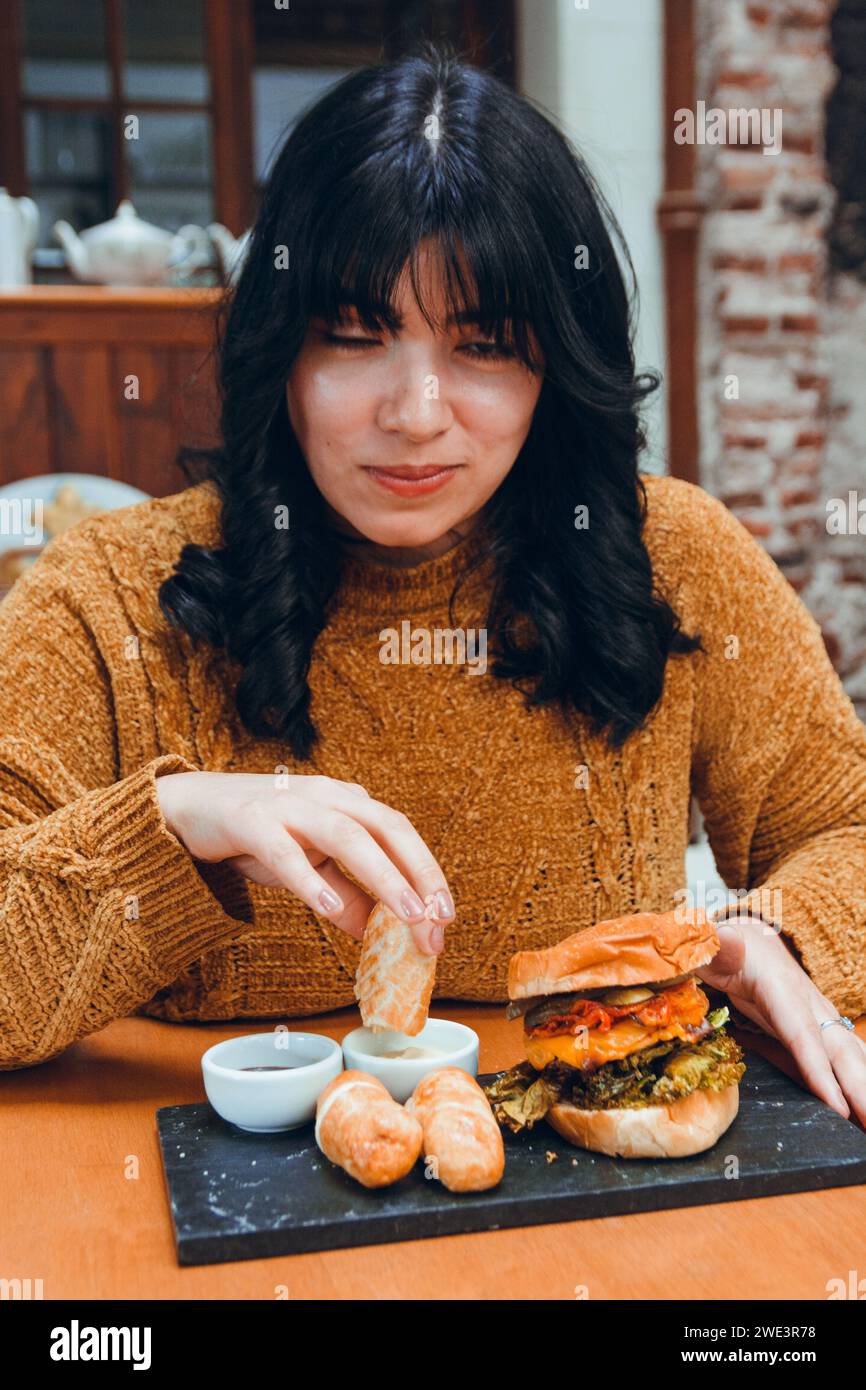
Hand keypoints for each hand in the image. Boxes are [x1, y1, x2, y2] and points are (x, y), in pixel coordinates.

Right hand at [155, 771, 452, 953]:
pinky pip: (284, 851)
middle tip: (437, 921)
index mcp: (346, 803)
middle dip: (418, 874)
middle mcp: (325, 796)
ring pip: (346, 835)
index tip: (446, 917)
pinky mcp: (249, 820)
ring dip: (382, 874)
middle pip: (386, 828)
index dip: (427, 872)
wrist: (187, 806)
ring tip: (407, 914)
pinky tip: (328, 907)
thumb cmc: (256, 834)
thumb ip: (344, 894)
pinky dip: (310, 879)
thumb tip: (376, 933)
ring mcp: (288, 805)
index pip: (399, 833)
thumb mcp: (309, 865)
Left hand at [698, 914, 865, 1124]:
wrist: (751, 941)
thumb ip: (712, 945)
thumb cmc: (727, 947)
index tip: (837, 1107)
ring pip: (851, 1056)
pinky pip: (846, 1059)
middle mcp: (810, 1004)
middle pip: (840, 1050)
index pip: (801, 1033)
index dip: (819, 1070)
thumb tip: (711, 939)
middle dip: (861, 1090)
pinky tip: (863, 1112)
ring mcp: (820, 1018)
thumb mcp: (713, 945)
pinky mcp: (820, 1030)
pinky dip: (861, 1084)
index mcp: (779, 986)